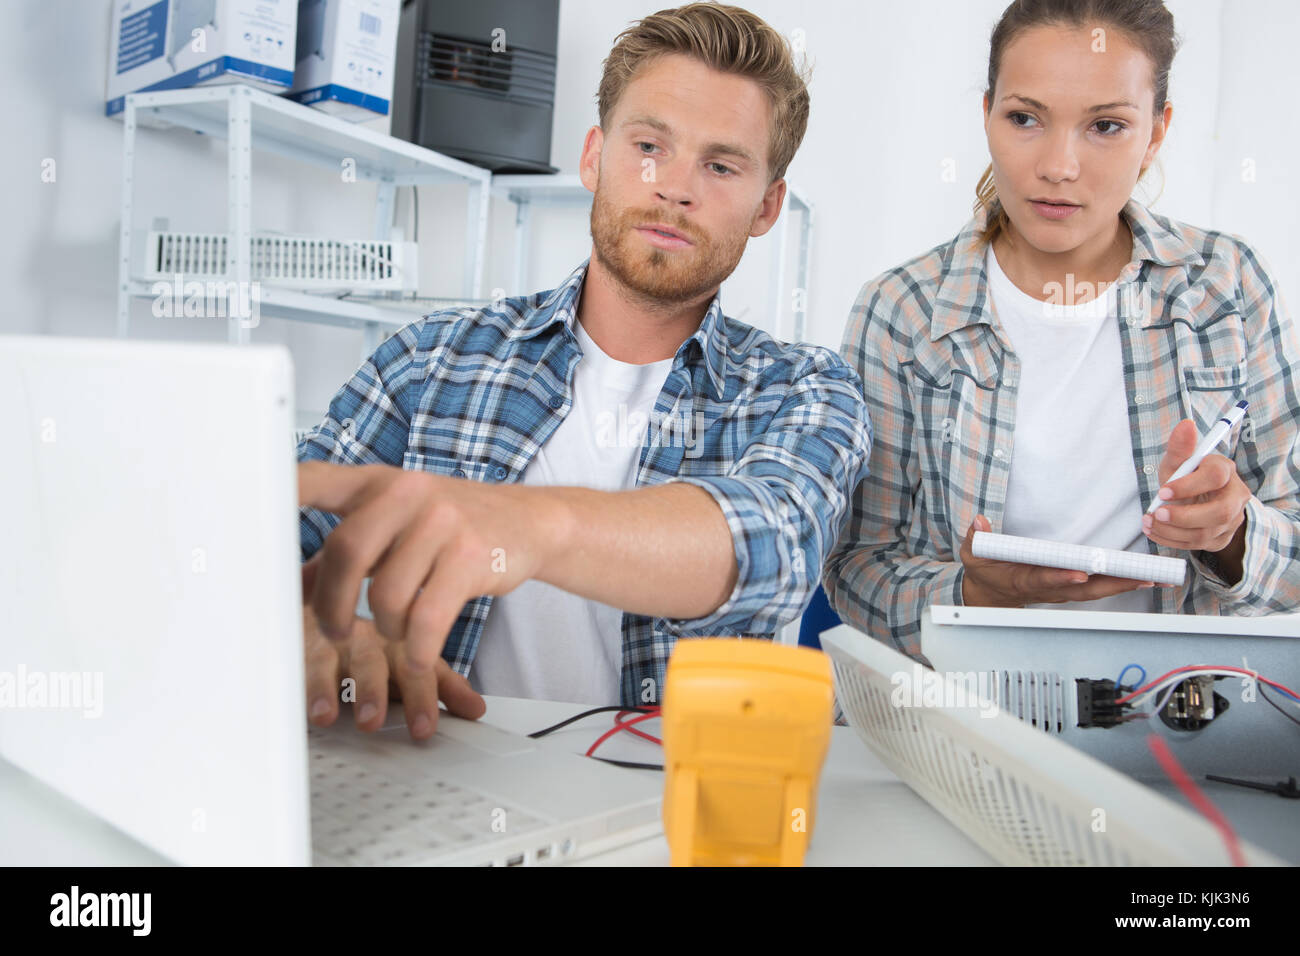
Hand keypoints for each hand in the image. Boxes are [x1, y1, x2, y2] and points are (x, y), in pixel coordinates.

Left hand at [299, 461, 567, 672]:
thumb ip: (349, 545)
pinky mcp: (471, 556)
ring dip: (386, 628)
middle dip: (331, 604)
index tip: (243, 509)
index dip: (275, 492)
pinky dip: (418, 649)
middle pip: (345, 551)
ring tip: (397, 629)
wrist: (528, 521)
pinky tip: (420, 656)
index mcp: (378, 482)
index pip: (315, 479)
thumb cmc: (453, 525)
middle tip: (334, 629)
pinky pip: (428, 617)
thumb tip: (290, 583)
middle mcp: (407, 492)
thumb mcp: (399, 521)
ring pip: (386, 594)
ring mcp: (442, 522)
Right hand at [303, 602, 484, 739]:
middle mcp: (365, 638)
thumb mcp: (409, 662)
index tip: (423, 729)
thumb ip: (442, 685)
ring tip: (325, 716)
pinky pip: (290, 656)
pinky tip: (282, 696)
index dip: (420, 698)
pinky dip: (286, 677)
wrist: (330, 593)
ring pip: (328, 658)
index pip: (415, 668)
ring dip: (325, 686)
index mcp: (398, 642)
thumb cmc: (373, 641)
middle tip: (372, 723)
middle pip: (373, 661)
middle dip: (373, 692)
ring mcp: (328, 638)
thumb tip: (476, 710)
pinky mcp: (296, 639)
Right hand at [959, 516, 1155, 606]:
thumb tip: (980, 521)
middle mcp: (1046, 589)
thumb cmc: (985, 573)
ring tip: (1150, 576)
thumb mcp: (973, 554)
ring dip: (1122, 585)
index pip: (1043, 579)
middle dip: (1110, 584)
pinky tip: (1140, 578)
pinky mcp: (1068, 589)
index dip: (1061, 577)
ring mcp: (1059, 591)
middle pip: (1082, 590)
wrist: (990, 596)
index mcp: (1022, 580)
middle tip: (1138, 576)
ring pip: (1094, 592)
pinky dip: (1118, 584)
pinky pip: (1097, 589)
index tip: (1079, 573)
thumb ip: (977, 537)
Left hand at [1142, 420, 1249, 571]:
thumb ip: (1180, 446)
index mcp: (1225, 471)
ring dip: (1171, 530)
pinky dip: (1171, 540)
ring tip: (1148, 522)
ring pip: (1205, 533)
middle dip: (1183, 516)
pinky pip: (1196, 545)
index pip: (1215, 477)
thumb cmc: (1186, 477)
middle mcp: (1234, 496)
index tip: (1163, 490)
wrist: (1196, 500)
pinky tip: (1154, 531)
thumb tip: (1186, 425)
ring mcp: (1230, 521)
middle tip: (1155, 513)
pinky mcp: (1220, 539)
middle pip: (1219, 512)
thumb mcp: (1179, 461)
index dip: (1189, 485)